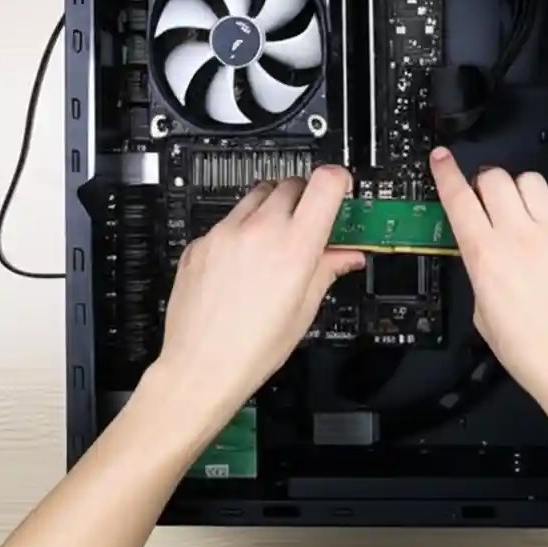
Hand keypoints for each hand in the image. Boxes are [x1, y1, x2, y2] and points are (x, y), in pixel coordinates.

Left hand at [155, 167, 364, 409]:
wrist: (201, 366)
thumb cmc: (252, 348)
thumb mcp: (305, 309)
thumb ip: (327, 270)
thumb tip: (347, 255)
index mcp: (294, 246)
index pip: (326, 183)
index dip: (339, 180)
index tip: (341, 189)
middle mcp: (258, 231)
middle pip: (292, 183)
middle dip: (306, 197)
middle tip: (310, 224)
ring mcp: (224, 233)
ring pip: (256, 195)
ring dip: (272, 208)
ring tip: (275, 242)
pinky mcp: (200, 243)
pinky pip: (227, 220)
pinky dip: (241, 230)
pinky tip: (243, 263)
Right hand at [429, 147, 547, 409]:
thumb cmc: (534, 353)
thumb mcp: (484, 315)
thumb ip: (481, 275)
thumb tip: (485, 258)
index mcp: (486, 257)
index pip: (459, 198)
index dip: (446, 172)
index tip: (442, 160)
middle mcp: (520, 238)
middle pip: (495, 180)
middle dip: (485, 182)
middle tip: (487, 194)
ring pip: (532, 180)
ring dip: (521, 187)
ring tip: (523, 203)